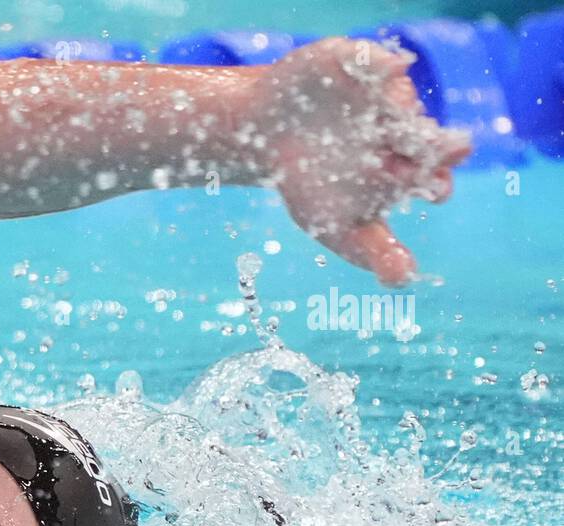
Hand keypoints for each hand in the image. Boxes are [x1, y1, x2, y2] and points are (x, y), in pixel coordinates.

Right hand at [246, 37, 471, 284]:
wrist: (263, 136)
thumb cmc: (308, 184)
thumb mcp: (336, 227)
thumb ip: (373, 252)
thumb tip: (405, 280)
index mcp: (408, 168)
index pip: (432, 177)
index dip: (434, 183)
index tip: (433, 192)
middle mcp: (404, 128)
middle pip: (426, 135)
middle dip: (433, 144)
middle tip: (445, 149)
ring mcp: (383, 94)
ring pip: (402, 99)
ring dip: (401, 108)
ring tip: (388, 118)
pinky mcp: (360, 63)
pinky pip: (375, 60)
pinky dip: (379, 65)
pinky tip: (382, 73)